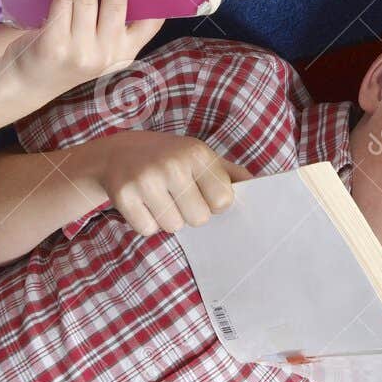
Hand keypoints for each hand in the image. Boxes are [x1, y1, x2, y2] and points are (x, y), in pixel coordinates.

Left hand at [4, 0, 162, 99]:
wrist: (27, 83)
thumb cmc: (67, 53)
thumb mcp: (98, 47)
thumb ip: (112, 22)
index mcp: (124, 53)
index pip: (150, 23)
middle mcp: (106, 55)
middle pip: (117, 1)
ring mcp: (80, 53)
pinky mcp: (54, 45)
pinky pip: (63, 1)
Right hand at [93, 130, 250, 236]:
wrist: (118, 152)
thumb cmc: (170, 158)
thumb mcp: (201, 157)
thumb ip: (231, 174)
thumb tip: (263, 188)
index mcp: (197, 153)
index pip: (223, 202)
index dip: (214, 203)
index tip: (202, 192)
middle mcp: (173, 164)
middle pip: (199, 219)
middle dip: (190, 213)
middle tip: (177, 195)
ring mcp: (146, 179)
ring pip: (173, 227)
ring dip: (168, 218)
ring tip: (159, 197)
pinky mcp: (124, 195)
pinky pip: (148, 230)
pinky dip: (146, 222)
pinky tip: (143, 202)